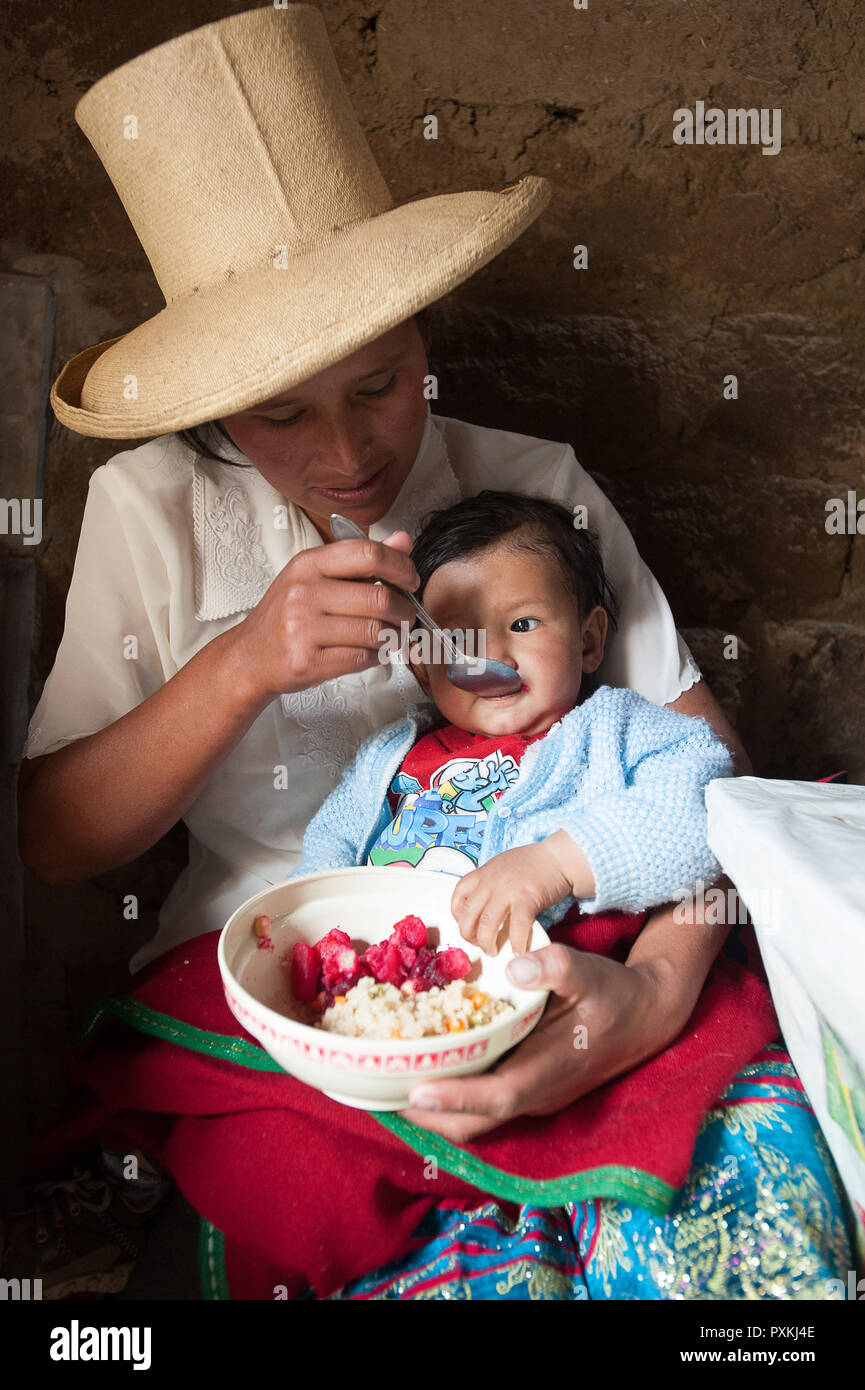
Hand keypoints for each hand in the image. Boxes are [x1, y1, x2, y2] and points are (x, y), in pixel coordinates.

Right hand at [230, 531, 418, 700]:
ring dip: (392, 636)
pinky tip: (369, 651)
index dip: (401, 567)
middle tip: (405, 616)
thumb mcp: (316, 577)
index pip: (368, 553)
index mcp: (309, 564)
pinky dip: (376, 657)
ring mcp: (303, 629)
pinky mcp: (308, 661)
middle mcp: (304, 593)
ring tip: (389, 635)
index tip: (411, 580)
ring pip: (375, 631)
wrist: (249, 657)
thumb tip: (403, 540)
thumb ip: (361, 560)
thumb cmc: (286, 616)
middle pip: (379, 597)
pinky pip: (362, 658)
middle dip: (404, 610)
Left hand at [402, 944, 680, 1141]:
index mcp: (549, 1072)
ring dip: (430, 1109)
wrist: (646, 1016)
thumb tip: (515, 966)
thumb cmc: (615, 994)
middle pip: (472, 1123)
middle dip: (424, 1114)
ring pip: (472, 1119)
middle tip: (376, 1088)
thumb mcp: (592, 972)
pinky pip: (479, 1103)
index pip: (496, 1097)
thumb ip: (557, 967)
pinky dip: (447, 1095)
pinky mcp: (525, 1086)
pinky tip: (422, 1067)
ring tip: (385, 1082)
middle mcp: (535, 1095)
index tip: (413, 1088)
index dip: (455, 1098)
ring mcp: (530, 1096)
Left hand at [450, 841, 572, 954]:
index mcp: (483, 873)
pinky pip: (516, 928)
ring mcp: (507, 890)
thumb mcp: (501, 868)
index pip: (458, 897)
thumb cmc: (533, 864)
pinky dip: (515, 943)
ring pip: (486, 925)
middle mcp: (490, 882)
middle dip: (470, 936)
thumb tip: (483, 909)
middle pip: (468, 916)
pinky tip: (518, 950)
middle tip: (479, 944)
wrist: (558, 857)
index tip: (466, 926)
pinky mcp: (526, 899)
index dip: (457, 916)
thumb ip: (489, 885)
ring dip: (487, 944)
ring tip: (494, 951)